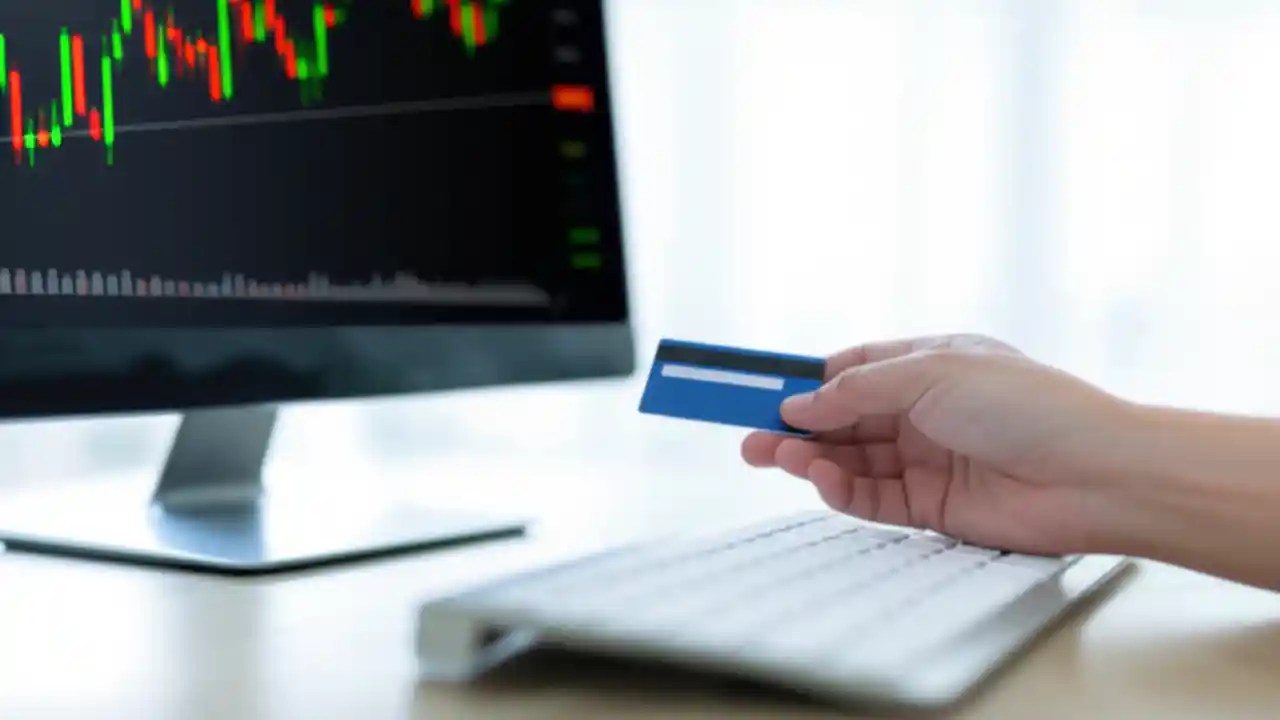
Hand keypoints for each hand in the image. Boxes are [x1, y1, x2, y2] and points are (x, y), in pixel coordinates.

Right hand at [741, 335, 1133, 554]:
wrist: (1095, 475)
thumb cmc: (1028, 406)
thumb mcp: (933, 373)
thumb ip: (859, 390)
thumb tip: (800, 403)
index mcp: (929, 365)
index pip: (851, 371)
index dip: (804, 380)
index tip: (757, 388)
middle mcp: (925, 412)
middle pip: (843, 419)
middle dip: (795, 425)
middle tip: (747, 435)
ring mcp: (928, 460)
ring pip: (851, 460)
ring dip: (809, 459)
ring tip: (769, 456)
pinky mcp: (933, 507)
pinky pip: (873, 498)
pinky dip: (843, 491)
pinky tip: (822, 481)